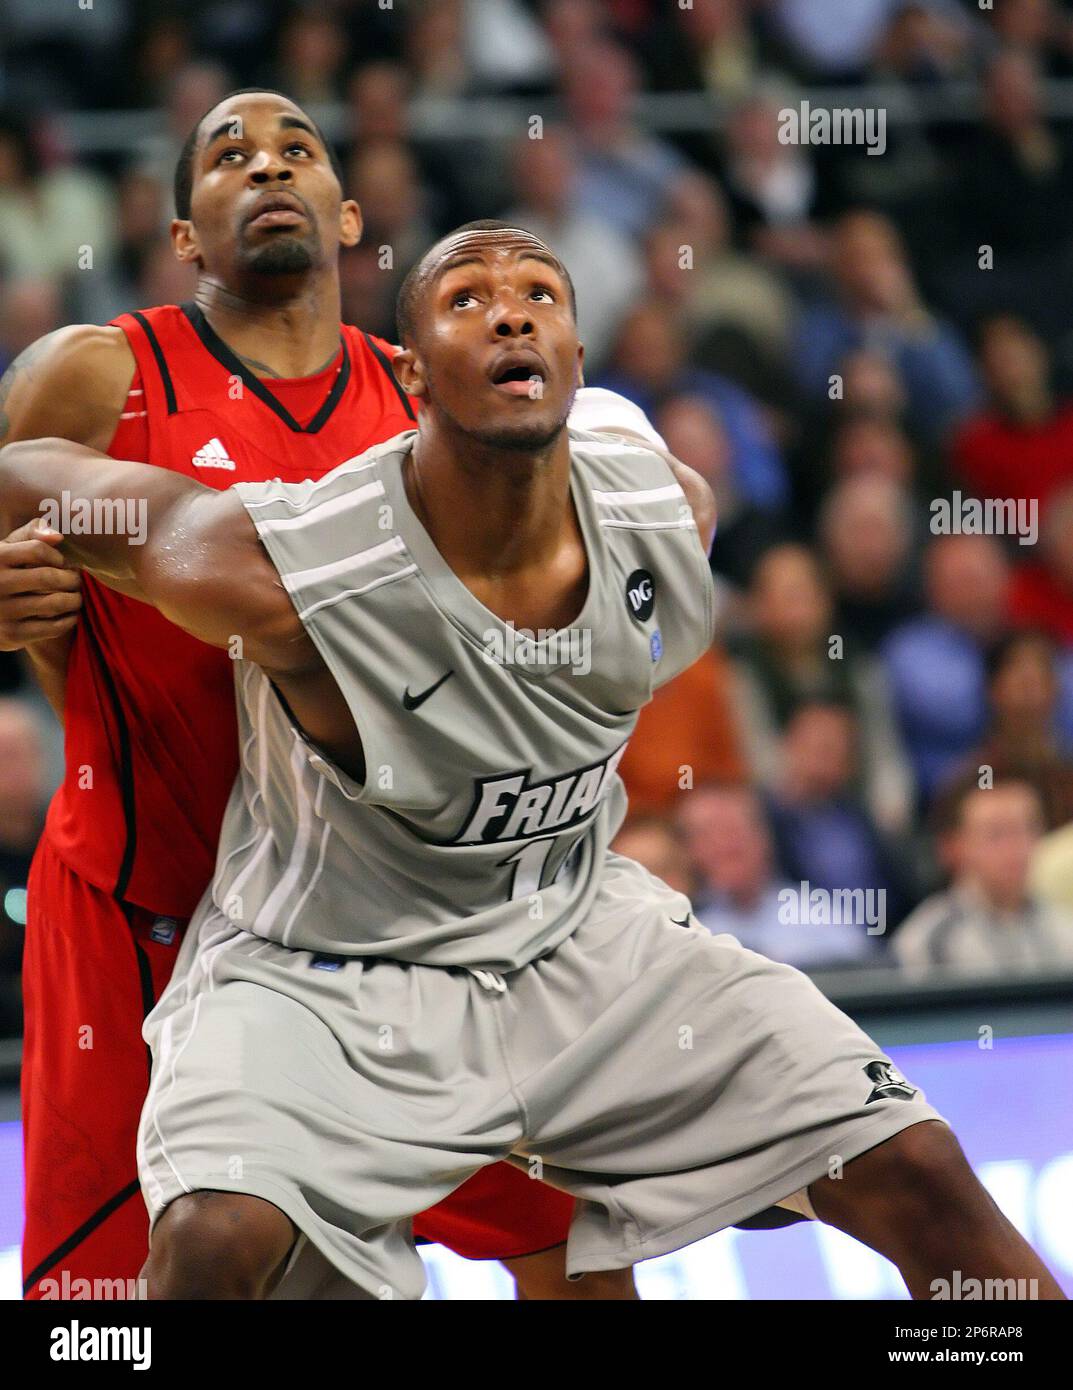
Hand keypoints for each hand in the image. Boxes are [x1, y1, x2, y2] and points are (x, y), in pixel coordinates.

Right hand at [0, 519, 80, 649]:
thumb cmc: (2, 573)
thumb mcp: (7, 548)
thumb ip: (31, 533)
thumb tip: (58, 537)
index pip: (37, 550)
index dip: (57, 556)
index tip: (62, 563)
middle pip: (49, 577)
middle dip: (71, 579)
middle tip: (76, 581)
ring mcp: (3, 611)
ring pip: (55, 603)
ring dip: (75, 600)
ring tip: (76, 597)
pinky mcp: (13, 635)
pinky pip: (53, 627)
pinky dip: (69, 620)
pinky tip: (70, 615)